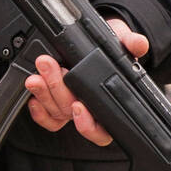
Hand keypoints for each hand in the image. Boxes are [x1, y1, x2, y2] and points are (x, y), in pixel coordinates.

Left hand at [23, 18, 149, 146]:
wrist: (98, 39)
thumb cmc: (114, 47)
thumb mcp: (124, 41)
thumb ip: (132, 43)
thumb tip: (139, 44)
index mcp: (110, 105)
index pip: (102, 130)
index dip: (88, 125)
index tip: (79, 106)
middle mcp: (89, 110)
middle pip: (70, 113)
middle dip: (57, 90)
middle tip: (49, 66)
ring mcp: (69, 106)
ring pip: (55, 112)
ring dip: (43, 93)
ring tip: (37, 72)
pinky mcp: (54, 100)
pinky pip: (45, 115)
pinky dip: (37, 108)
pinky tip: (32, 94)